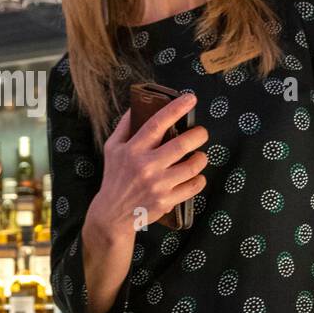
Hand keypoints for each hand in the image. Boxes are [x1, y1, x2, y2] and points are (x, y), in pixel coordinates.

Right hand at [89, 92, 207, 238]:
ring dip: (201, 158)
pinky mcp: (166, 201)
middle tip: (201, 133)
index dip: (175, 109)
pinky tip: (196, 176)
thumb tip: (137, 106)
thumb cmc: (114, 177)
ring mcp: (157, 185)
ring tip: (199, 155)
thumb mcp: (112, 149)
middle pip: (181, 145)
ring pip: (192, 167)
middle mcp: (145, 167)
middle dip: (198, 135)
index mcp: (132, 150)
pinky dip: (199, 179)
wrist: (112, 213)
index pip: (156, 124)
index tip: (190, 98)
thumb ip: (125, 126)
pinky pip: (193, 186)